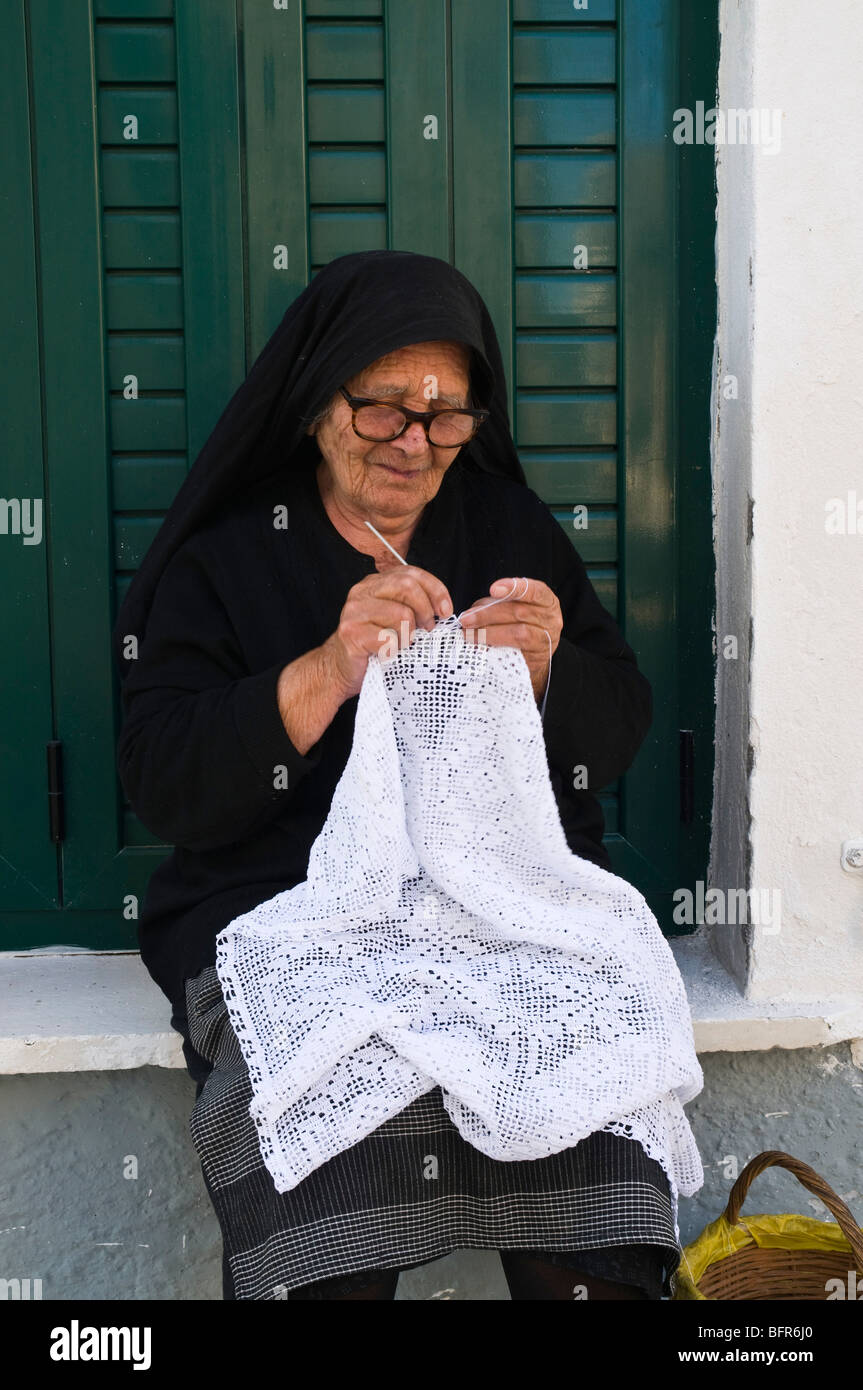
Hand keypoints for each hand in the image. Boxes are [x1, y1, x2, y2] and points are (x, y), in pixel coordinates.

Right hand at [324, 565, 452, 698]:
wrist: (340, 668)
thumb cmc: (373, 644)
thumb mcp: (394, 617)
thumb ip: (412, 604)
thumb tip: (443, 607)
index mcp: (375, 583)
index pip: (412, 573)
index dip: (435, 589)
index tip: (446, 610)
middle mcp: (362, 591)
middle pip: (407, 586)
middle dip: (425, 610)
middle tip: (427, 629)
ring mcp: (354, 611)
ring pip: (401, 613)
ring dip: (409, 634)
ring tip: (403, 644)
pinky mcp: (351, 633)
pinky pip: (388, 638)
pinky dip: (395, 649)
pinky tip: (388, 653)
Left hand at [459, 577, 562, 699]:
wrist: (533, 652)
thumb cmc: (518, 622)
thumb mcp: (509, 606)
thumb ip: (492, 604)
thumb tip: (470, 614)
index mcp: (546, 600)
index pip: (534, 590)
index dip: (514, 588)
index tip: (493, 589)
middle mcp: (551, 619)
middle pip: (519, 612)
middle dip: (488, 615)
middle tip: (466, 620)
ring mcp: (546, 641)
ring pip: (519, 634)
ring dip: (490, 633)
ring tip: (469, 634)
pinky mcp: (538, 660)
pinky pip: (516, 655)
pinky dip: (495, 650)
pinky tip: (480, 648)